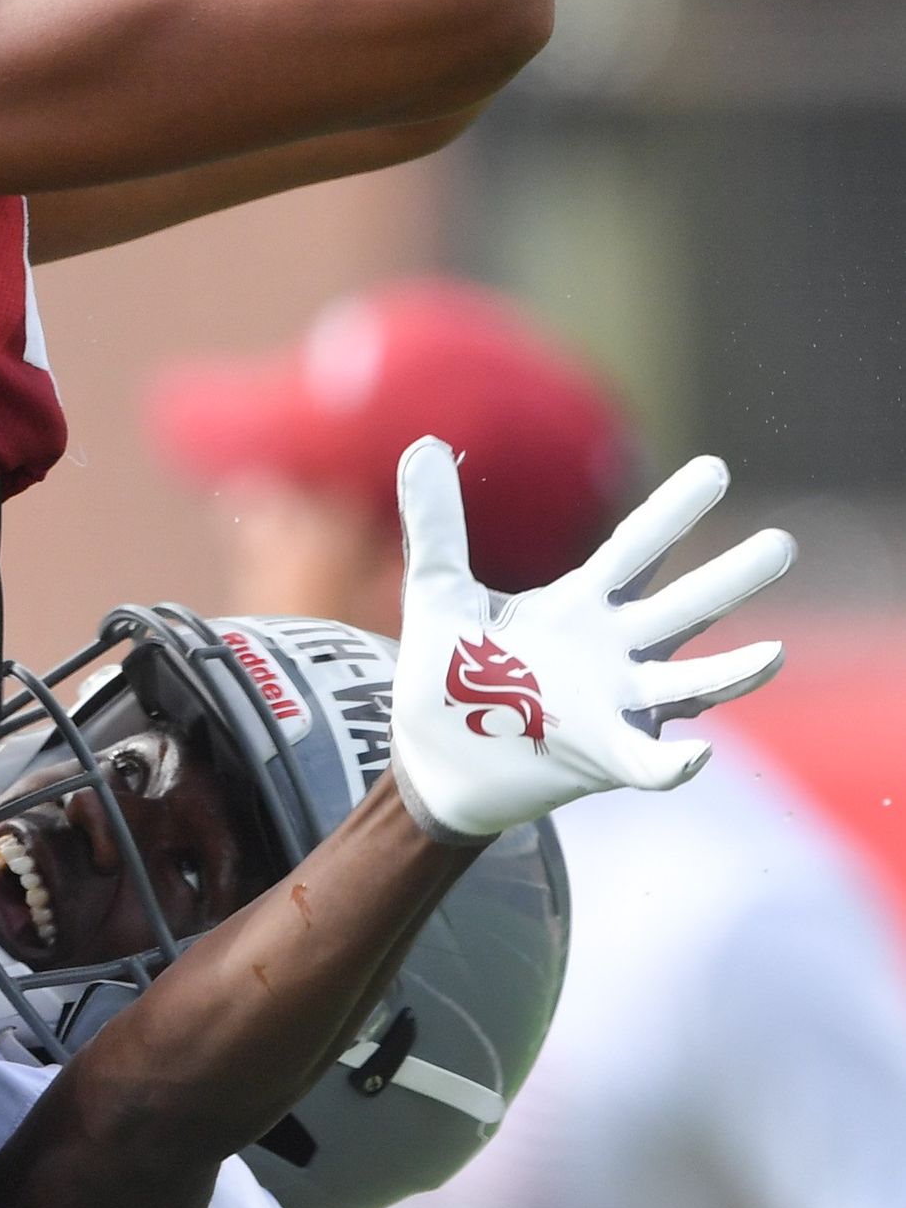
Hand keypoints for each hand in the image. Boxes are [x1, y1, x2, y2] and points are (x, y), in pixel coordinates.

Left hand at [390, 436, 793, 842]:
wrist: (432, 758)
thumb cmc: (447, 674)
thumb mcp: (438, 590)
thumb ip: (436, 524)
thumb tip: (424, 444)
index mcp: (578, 607)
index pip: (633, 550)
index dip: (671, 512)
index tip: (713, 469)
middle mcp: (611, 653)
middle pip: (680, 609)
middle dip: (730, 579)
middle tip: (782, 544)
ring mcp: (614, 707)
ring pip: (687, 684)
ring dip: (733, 673)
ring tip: (776, 654)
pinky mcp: (601, 758)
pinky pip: (649, 763)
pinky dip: (672, 762)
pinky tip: (696, 755)